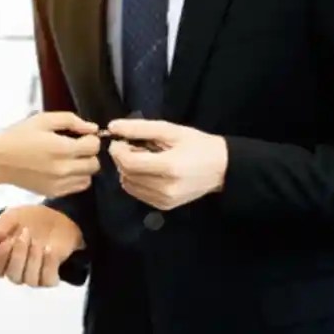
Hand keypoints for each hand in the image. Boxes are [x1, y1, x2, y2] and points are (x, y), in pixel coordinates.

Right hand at [0, 112, 100, 197]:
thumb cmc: (19, 136)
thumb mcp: (44, 120)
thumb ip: (71, 121)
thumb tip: (93, 128)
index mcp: (63, 149)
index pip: (94, 146)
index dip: (91, 138)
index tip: (82, 136)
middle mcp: (64, 169)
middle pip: (94, 164)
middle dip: (88, 154)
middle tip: (75, 147)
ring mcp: (59, 184)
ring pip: (88, 178)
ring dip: (83, 168)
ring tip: (68, 159)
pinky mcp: (54, 193)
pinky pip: (77, 187)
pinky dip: (74, 178)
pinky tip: (62, 169)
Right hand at [0, 205, 83, 287]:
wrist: (54, 218)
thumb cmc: (29, 219)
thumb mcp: (13, 215)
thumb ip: (0, 226)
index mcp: (4, 259)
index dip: (0, 258)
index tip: (6, 241)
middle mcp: (17, 271)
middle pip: (13, 276)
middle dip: (19, 254)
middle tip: (26, 233)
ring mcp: (34, 275)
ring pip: (30, 280)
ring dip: (34, 259)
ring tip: (38, 242)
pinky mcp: (50, 276)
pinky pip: (48, 281)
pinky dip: (49, 265)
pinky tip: (49, 249)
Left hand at [106, 119, 227, 210]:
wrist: (221, 168)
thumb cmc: (196, 145)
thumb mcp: (170, 130)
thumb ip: (140, 128)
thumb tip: (112, 127)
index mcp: (169, 167)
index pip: (129, 162)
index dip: (117, 150)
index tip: (119, 139)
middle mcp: (166, 188)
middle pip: (126, 174)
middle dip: (122, 158)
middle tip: (133, 145)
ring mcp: (165, 200)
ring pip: (128, 184)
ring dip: (127, 169)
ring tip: (144, 157)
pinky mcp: (164, 206)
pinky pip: (137, 192)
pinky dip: (135, 179)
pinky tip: (148, 170)